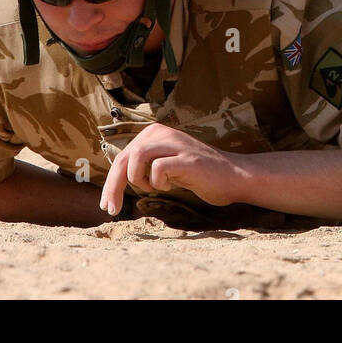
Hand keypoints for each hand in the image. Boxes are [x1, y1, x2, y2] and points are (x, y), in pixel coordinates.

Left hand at [98, 123, 244, 216]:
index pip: (122, 157)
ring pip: (136, 157)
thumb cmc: (199, 175)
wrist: (233, 176)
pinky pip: (158, 169)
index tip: (108, 205)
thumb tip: (114, 181)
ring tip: (155, 188)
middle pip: (124, 158)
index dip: (111, 182)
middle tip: (111, 209)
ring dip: (139, 180)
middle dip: (113, 186)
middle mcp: (162, 133)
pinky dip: (158, 182)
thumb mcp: (165, 165)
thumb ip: (144, 166)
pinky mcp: (187, 158)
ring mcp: (175, 144)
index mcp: (154, 133)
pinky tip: (171, 185)